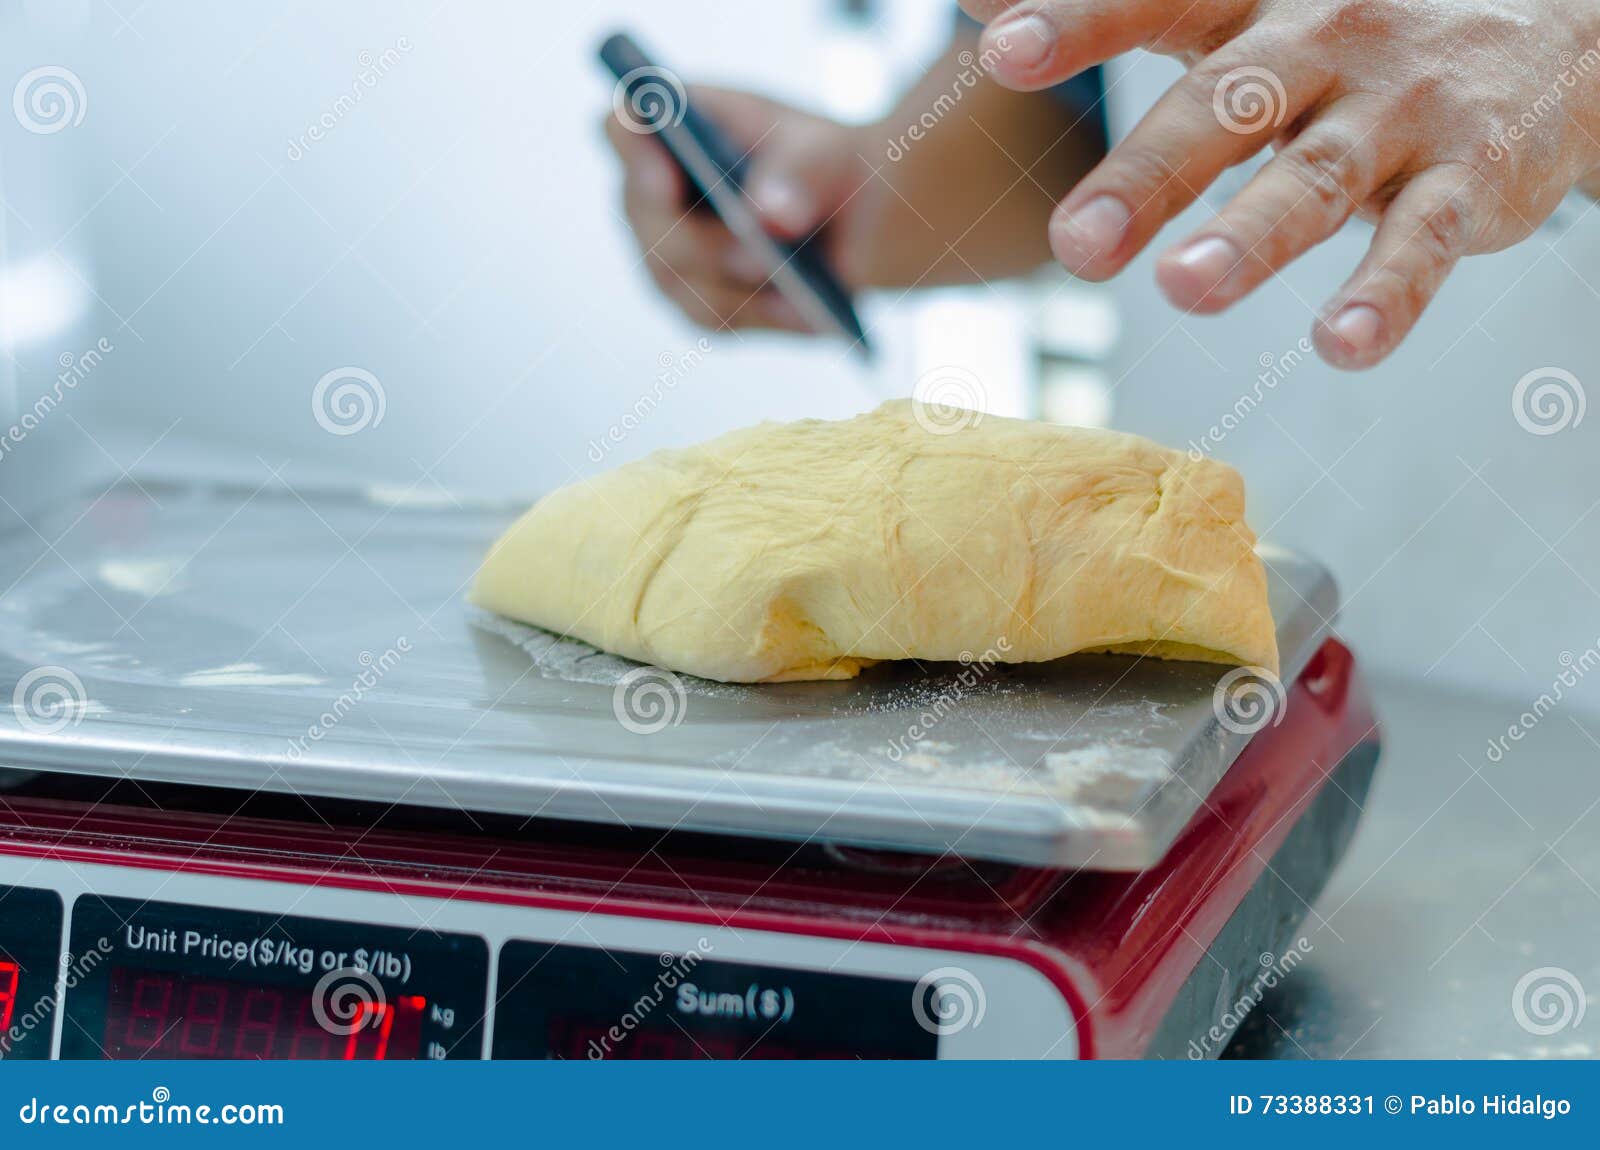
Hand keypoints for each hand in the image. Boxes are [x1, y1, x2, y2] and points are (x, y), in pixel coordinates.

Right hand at [604, 88, 873, 332]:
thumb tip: (767, 219)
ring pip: (675, 278)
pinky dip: (764, 313)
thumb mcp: (828, 151)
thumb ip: (800, 172)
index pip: (625, 128)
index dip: (633, 149)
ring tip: (790, 286)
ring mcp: (670, 252)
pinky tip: (806, 313)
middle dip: (693, 238)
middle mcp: (657, 189)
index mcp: (677, 123)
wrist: (857, 217)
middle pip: (643, 217)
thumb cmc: (827, 163)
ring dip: (733, 283)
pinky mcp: (700, 303)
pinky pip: (717, 317)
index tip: (665, 171)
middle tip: (749, 253)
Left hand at [960, 0, 1599, 368]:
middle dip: (1149, 173)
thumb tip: (975, 9)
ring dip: (1252, 236)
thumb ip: (1117, 14)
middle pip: (1226, 106)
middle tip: (1077, 245)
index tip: (1002, 52)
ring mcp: (1399, 111)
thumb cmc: (1345, 29)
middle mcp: (1323, 43)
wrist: (1553, 23)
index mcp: (1254, 2)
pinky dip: (1387, 294)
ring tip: (1185, 289)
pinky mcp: (1470, 176)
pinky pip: (1425, 239)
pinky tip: (1342, 344)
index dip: (1082, 22)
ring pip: (1319, 178)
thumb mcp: (1233, 9)